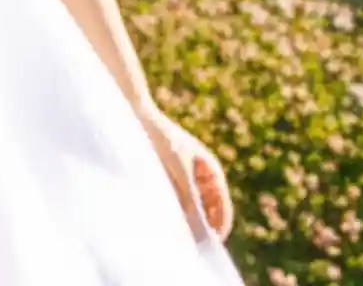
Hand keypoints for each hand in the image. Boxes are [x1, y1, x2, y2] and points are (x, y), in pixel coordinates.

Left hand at [137, 108, 233, 240]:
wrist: (139, 117)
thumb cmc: (162, 139)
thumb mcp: (178, 168)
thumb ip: (189, 196)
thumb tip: (197, 225)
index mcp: (212, 172)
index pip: (222, 209)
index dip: (218, 228)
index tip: (208, 245)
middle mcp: (202, 178)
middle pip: (207, 212)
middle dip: (201, 227)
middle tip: (189, 245)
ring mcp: (186, 179)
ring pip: (191, 209)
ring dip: (185, 220)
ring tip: (176, 234)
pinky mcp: (169, 179)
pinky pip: (175, 202)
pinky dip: (173, 211)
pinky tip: (163, 219)